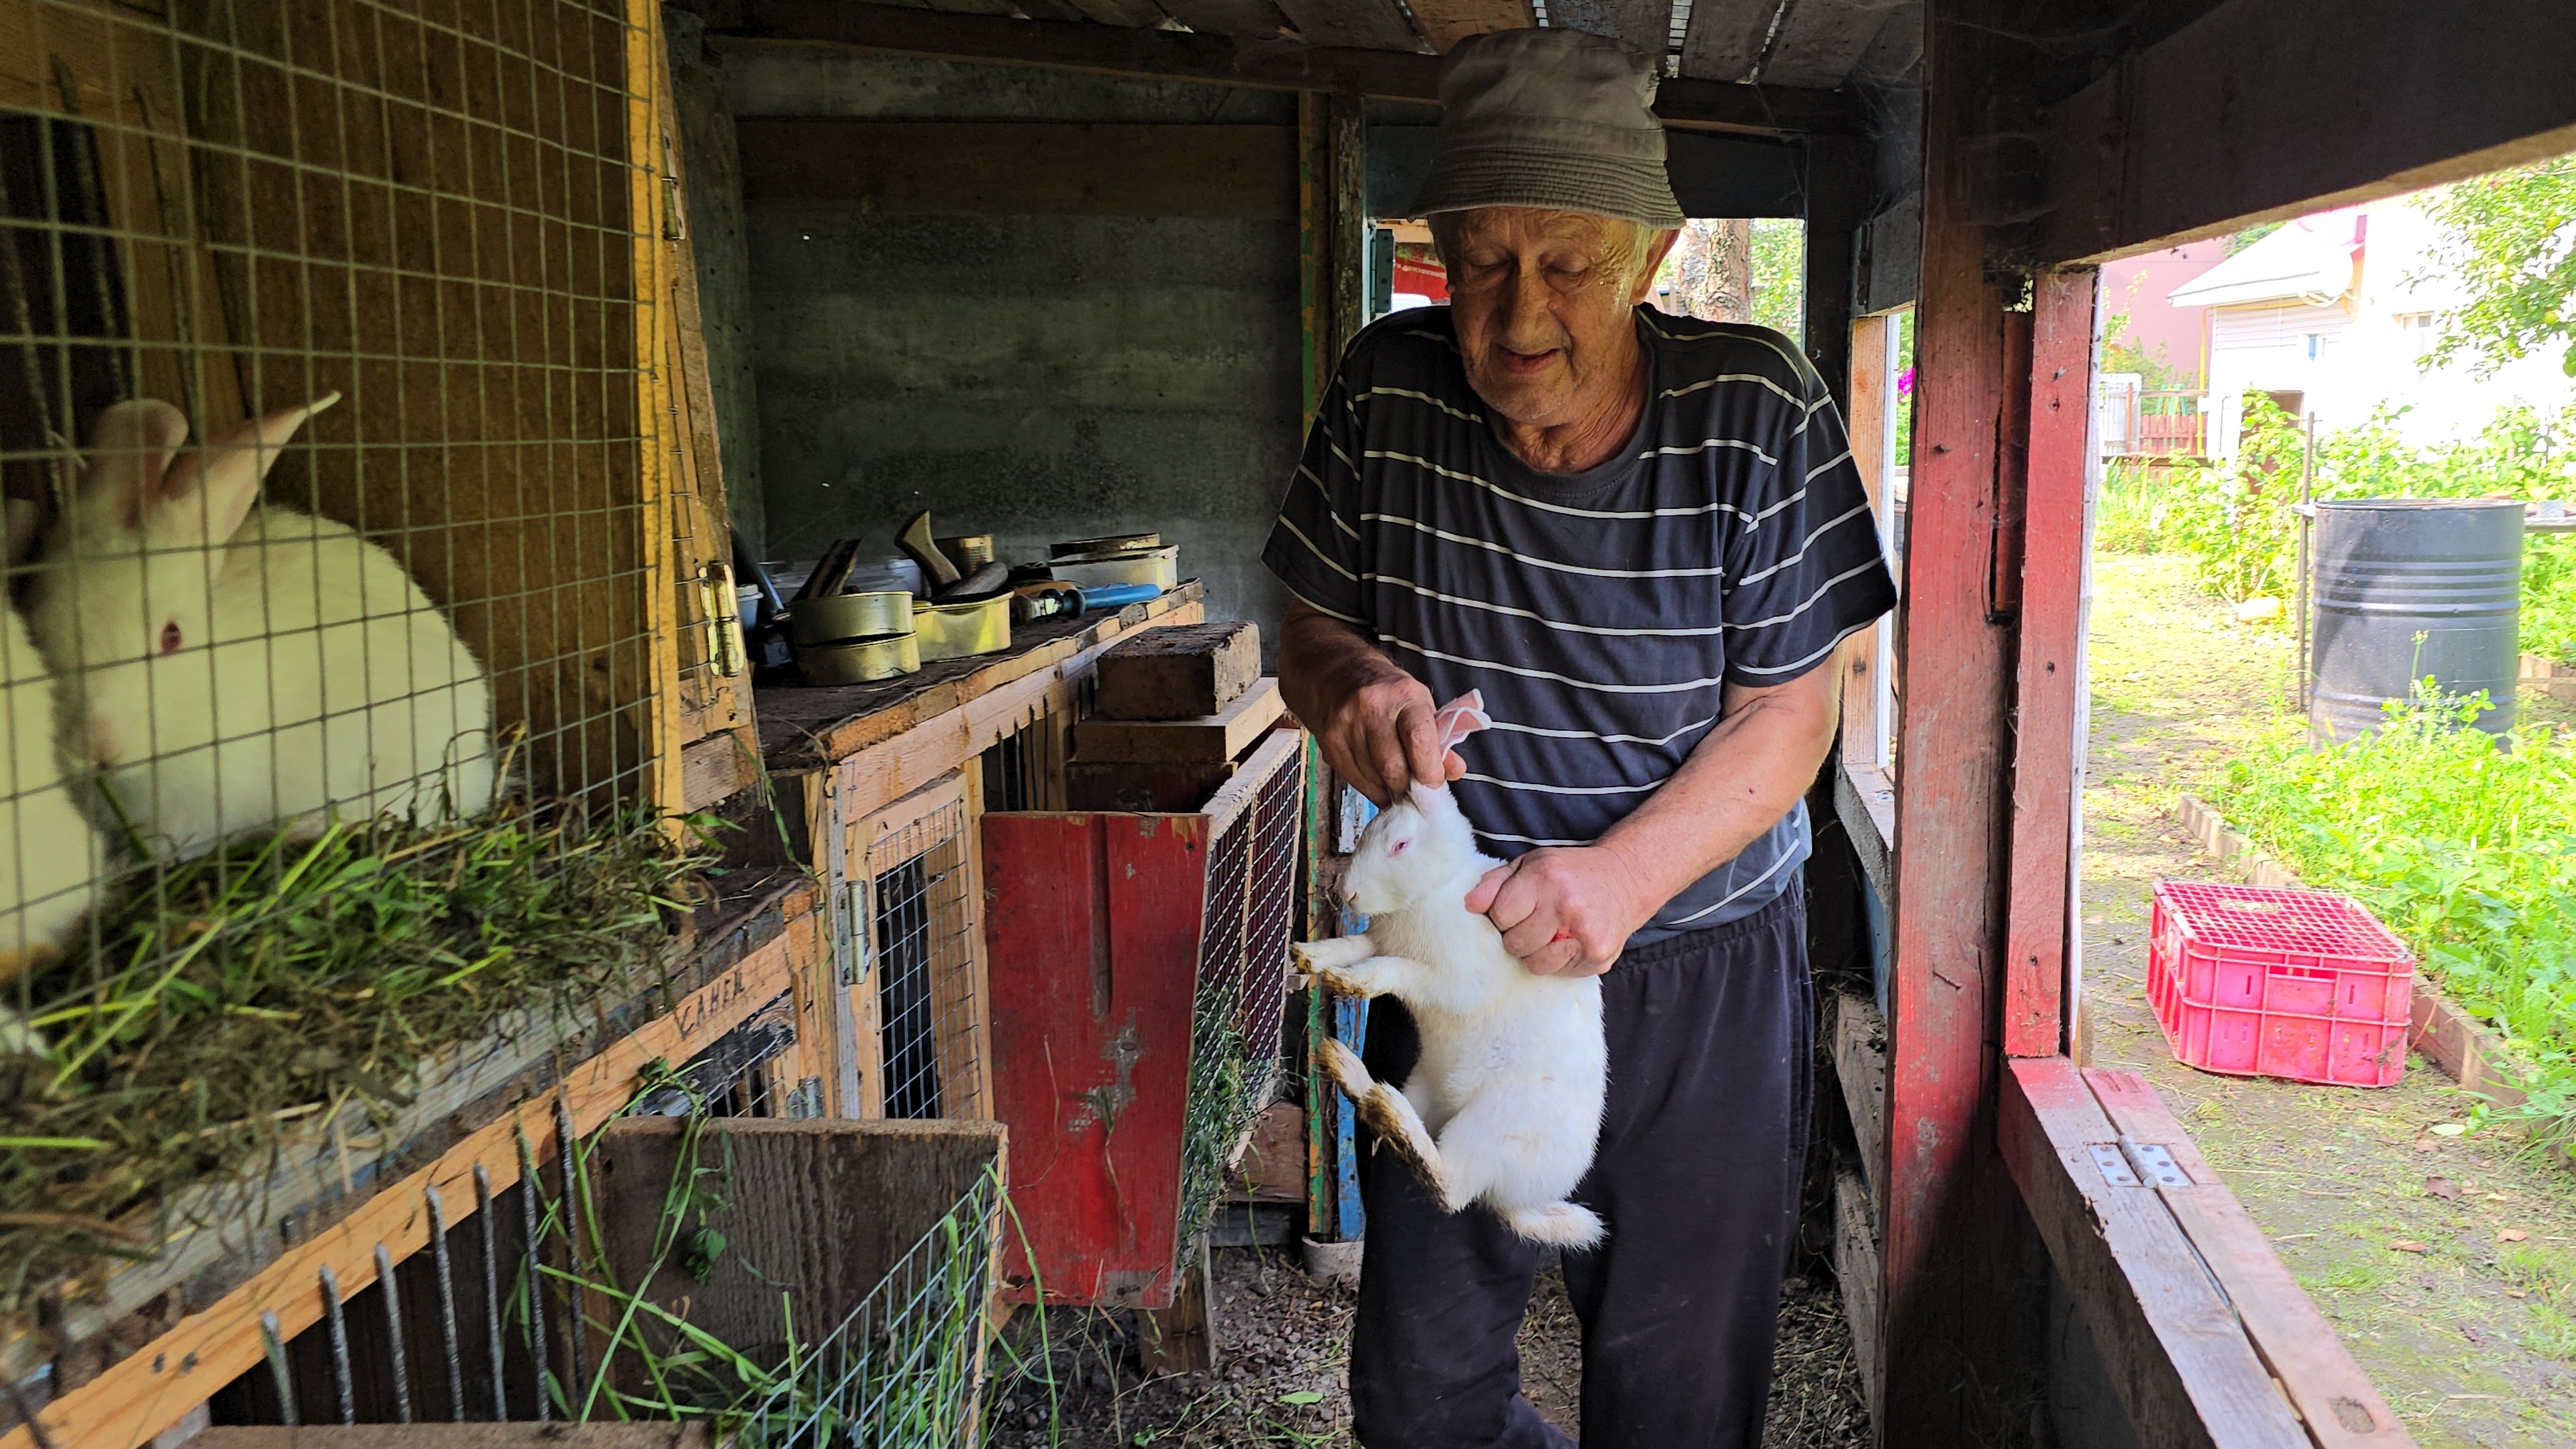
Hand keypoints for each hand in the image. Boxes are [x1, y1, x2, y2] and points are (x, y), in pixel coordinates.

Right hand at [1311, 662, 1464, 806]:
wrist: (1340, 672)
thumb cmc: (1388, 692)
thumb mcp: (1421, 705)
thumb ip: (1440, 740)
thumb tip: (1455, 771)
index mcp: (1404, 695)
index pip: (1419, 738)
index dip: (1429, 769)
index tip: (1433, 782)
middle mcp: (1373, 707)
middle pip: (1392, 766)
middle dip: (1407, 786)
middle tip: (1414, 790)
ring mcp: (1347, 723)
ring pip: (1372, 776)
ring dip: (1388, 789)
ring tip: (1396, 785)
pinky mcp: (1329, 740)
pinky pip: (1353, 778)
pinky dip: (1370, 789)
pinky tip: (1379, 786)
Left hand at [1465, 845, 1653, 976]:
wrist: (1625, 877)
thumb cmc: (1568, 872)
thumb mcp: (1530, 864)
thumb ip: (1494, 883)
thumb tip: (1468, 906)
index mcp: (1545, 877)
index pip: (1499, 915)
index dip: (1502, 915)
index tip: (1516, 909)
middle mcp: (1566, 905)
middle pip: (1514, 944)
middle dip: (1517, 936)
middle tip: (1534, 922)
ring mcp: (1585, 933)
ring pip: (1534, 964)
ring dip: (1536, 953)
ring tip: (1551, 933)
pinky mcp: (1598, 955)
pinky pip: (1559, 972)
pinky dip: (1559, 960)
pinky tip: (1569, 940)